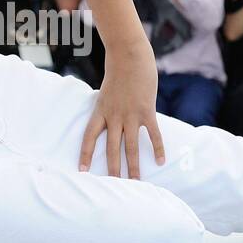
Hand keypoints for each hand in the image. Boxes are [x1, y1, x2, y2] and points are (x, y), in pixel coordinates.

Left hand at [78, 43, 165, 178]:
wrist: (129, 55)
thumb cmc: (118, 71)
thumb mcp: (106, 92)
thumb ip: (107, 108)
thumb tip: (111, 120)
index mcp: (100, 111)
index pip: (89, 137)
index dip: (85, 154)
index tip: (82, 171)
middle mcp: (114, 116)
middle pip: (112, 148)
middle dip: (112, 169)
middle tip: (113, 187)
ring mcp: (130, 114)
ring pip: (131, 146)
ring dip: (134, 166)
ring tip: (136, 182)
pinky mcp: (146, 111)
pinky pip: (153, 134)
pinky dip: (157, 148)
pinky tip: (161, 161)